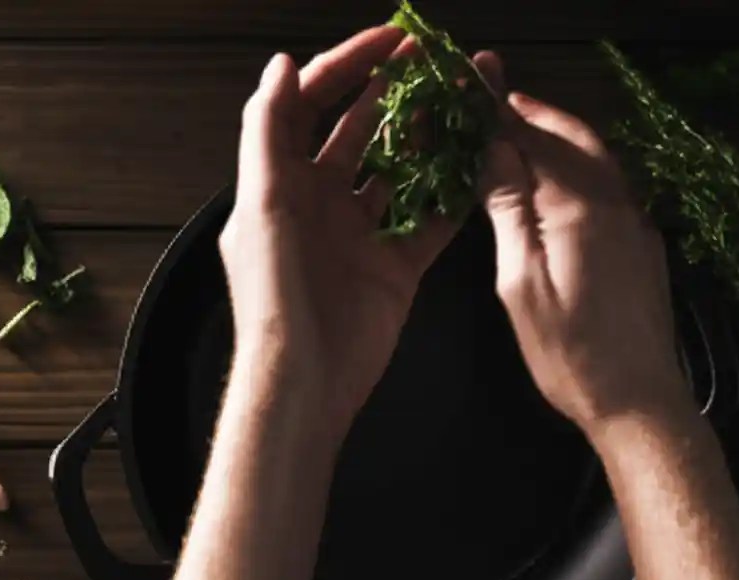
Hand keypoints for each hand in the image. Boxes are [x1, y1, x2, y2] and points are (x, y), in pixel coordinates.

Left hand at [221, 27, 500, 428]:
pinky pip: (429, 222)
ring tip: (457, 103)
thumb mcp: (264, 205)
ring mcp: (360, 233)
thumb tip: (281, 65)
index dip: (345, 66)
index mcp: (282, 184)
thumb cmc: (276, 296)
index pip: (310, 106)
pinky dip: (451, 196)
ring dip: (423, 138)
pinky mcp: (395, 266)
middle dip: (390, 92)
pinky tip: (475, 164)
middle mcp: (319, 203)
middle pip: (357, 131)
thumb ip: (269, 132)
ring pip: (397, 171)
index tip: (390, 38)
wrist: (307, 381)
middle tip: (433, 60)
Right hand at [480, 64, 692, 432]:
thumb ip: (510, 213)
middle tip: (499, 102)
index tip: (475, 90)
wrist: (640, 401)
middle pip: (574, 140)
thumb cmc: (568, 353)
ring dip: (561, 139)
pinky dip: (580, 169)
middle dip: (536, 116)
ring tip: (524, 134)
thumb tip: (494, 154)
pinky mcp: (644, 247)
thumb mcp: (520, 284)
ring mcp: (636, 224)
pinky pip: (610, 188)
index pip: (535, 142)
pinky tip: (559, 183)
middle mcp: (616, 204)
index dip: (502, 114)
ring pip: (598, 161)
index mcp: (579, 208)